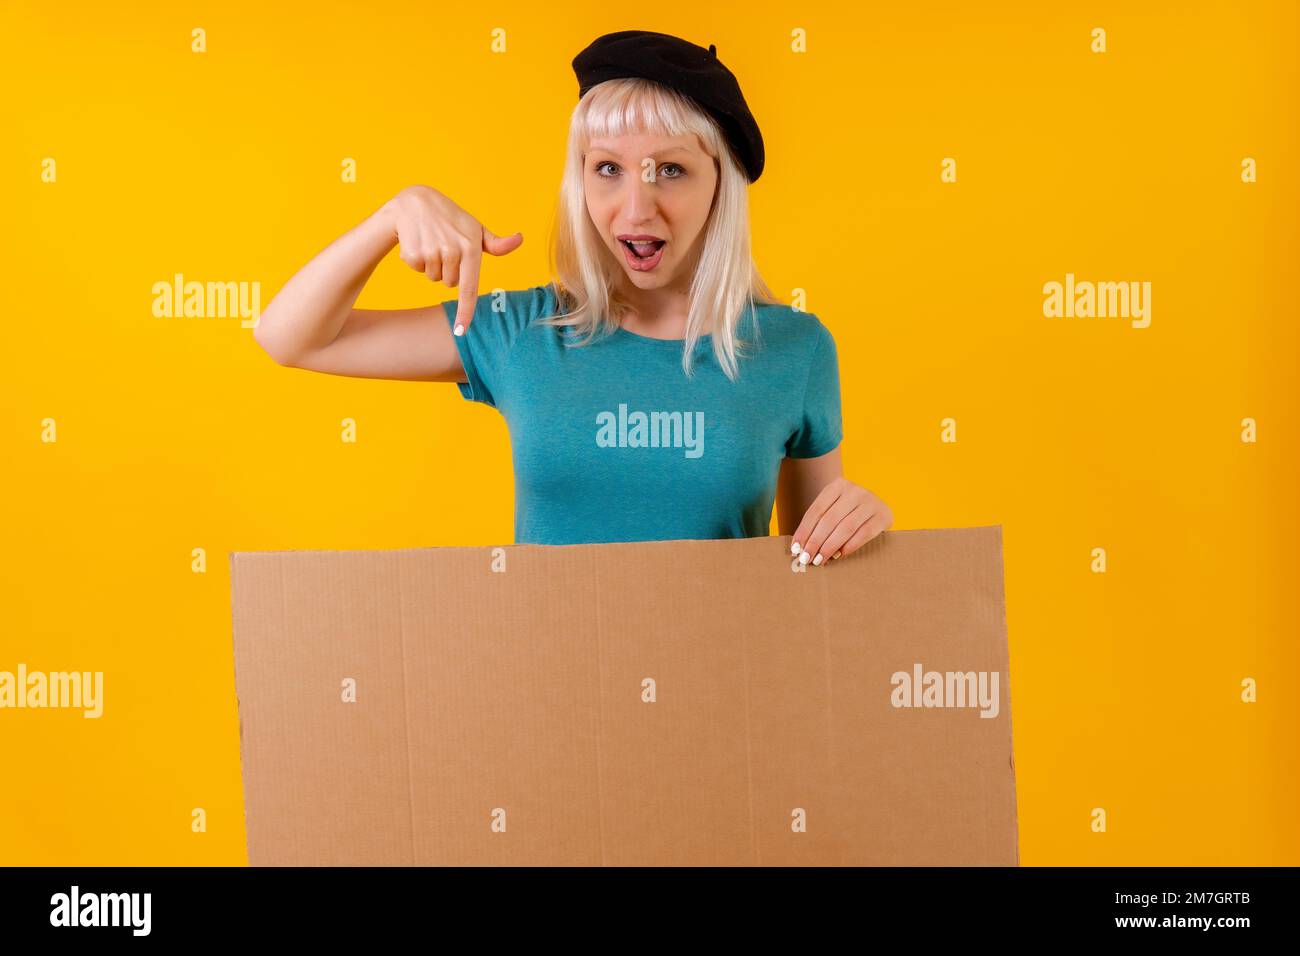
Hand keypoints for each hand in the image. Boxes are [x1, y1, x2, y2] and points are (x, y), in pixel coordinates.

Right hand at [381, 185, 523, 334]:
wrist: (416, 201)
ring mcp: (432, 251)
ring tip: (432, 242)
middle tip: (444, 246)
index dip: (465, 311)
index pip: (469, 288)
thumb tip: (519, 239)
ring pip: (434, 278)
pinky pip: (417, 269)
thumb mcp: (474, 228)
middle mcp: (452, 251)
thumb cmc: (451, 218)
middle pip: (450, 284)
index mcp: (471, 247)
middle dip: (447, 271)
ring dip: (432, 265)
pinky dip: (416, 260)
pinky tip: (418, 241)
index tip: (461, 331)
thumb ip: (496, 243)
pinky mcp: (413, 252)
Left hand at [790, 478, 892, 566]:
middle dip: (815, 541)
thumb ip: (819, 523)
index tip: (796, 549)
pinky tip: (839, 555)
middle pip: (829, 519)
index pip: (816, 510)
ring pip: (845, 527)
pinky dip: (850, 546)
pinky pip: (864, 533)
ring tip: (820, 560)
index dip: (804, 531)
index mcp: (837, 485)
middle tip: (806, 558)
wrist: (878, 507)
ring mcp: (871, 501)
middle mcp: (855, 490)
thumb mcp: (833, 508)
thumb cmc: (848, 511)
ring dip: (830, 546)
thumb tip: (800, 548)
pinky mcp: (883, 515)